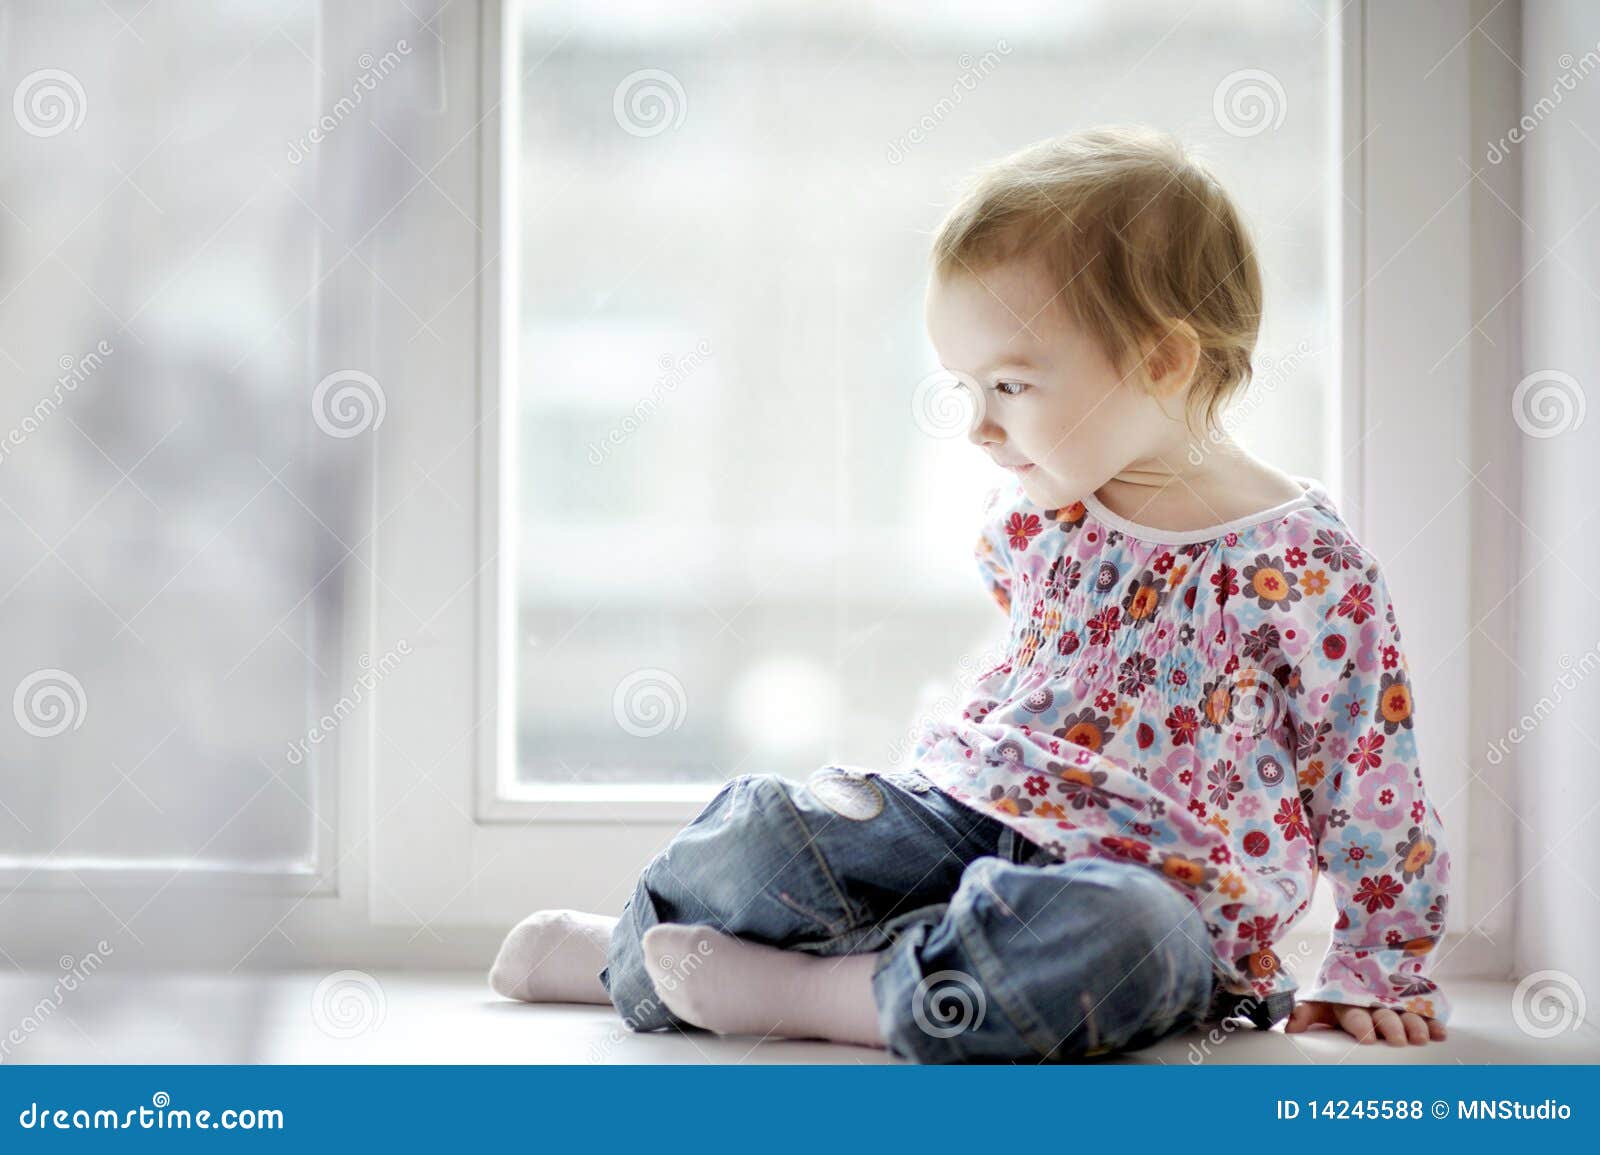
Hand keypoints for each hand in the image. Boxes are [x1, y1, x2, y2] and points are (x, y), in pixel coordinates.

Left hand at [1284, 1000, 1445, 1045]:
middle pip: (1383, 1015)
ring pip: (1407, 1013)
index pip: (1353, 1013)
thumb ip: (1306, 1012)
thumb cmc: (1342, 991)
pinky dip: (1434, 1021)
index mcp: (1349, 1002)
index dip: (1360, 1024)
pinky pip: (1426, 1012)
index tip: (1367, 1037)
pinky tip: (1442, 1033)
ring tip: (1421, 1039)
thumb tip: (1289, 1029)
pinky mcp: (1415, 1002)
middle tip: (1397, 1039)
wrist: (1367, 955)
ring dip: (1415, 1025)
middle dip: (1391, 1027)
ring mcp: (1397, 1001)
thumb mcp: (1323, 1000)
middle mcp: (1375, 1002)